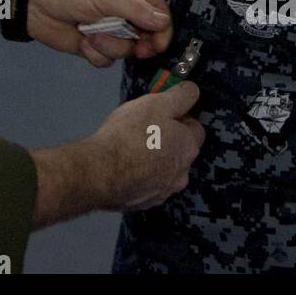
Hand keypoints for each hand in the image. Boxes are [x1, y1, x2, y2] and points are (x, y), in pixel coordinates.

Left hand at [27, 0, 172, 64]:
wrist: (32, 3)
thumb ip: (135, 9)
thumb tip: (163, 22)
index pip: (158, 10)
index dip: (162, 28)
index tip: (159, 44)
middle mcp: (121, 10)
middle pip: (146, 34)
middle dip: (140, 44)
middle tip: (137, 49)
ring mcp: (108, 29)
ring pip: (126, 49)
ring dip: (110, 46)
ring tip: (92, 35)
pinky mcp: (93, 45)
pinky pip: (106, 59)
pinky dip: (95, 53)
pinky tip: (82, 42)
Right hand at [88, 82, 204, 210]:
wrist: (100, 172)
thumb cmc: (130, 134)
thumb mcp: (157, 103)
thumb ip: (180, 96)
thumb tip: (192, 90)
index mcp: (188, 148)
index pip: (195, 128)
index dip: (178, 117)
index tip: (160, 113)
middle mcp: (181, 174)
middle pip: (179, 151)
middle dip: (166, 140)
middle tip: (142, 129)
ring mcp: (163, 191)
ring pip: (163, 170)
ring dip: (153, 160)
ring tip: (129, 148)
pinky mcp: (144, 203)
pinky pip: (147, 185)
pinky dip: (139, 176)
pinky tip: (122, 167)